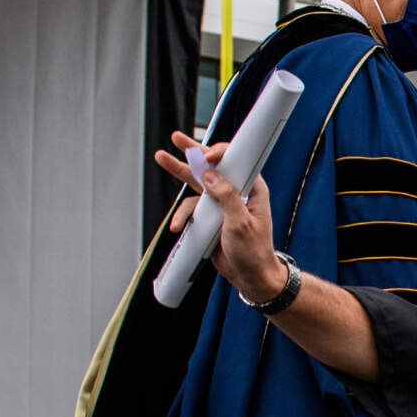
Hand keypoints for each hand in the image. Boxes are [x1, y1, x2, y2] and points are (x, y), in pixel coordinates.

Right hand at [154, 132, 286, 304]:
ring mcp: (221, 204)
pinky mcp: (210, 217)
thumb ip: (226, 197)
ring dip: (180, 173)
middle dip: (193, 153)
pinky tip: (177, 225)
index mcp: (252, 190)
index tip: (206, 154)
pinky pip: (192, 209)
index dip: (220, 154)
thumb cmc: (254, 252)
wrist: (251, 277)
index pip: (236, 162)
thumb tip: (209, 175)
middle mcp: (236, 193)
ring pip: (197, 183)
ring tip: (162, 158)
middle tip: (176, 139)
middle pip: (212, 166)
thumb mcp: (241, 224)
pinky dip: (183, 215)